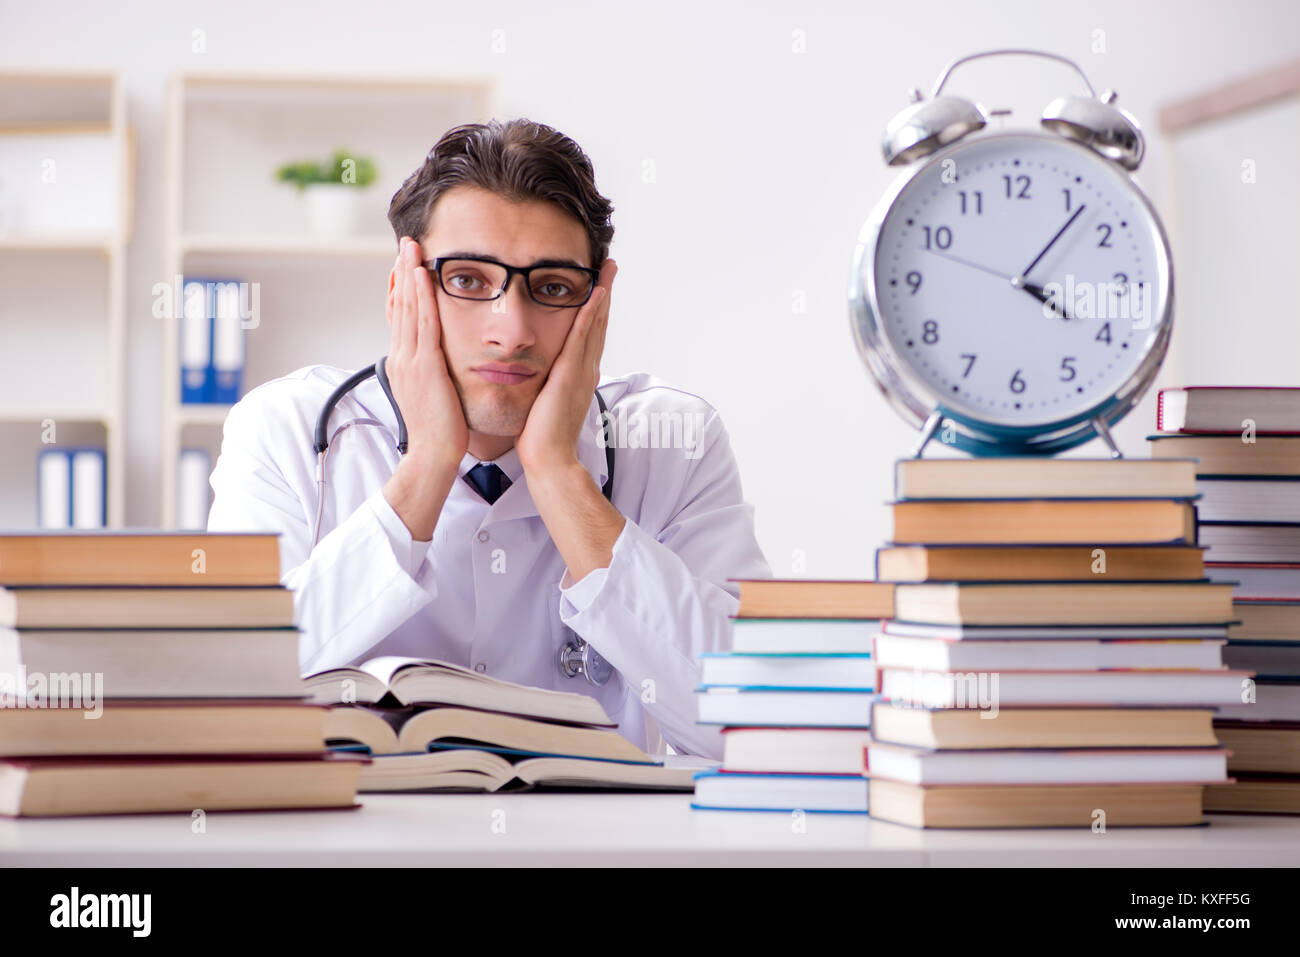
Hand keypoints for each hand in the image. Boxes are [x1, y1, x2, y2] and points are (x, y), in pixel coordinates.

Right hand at [385, 235, 468, 469]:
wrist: (433, 455)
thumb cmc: (439, 431)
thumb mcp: (432, 395)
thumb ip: (432, 374)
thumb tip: (439, 363)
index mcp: (403, 364)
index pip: (399, 318)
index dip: (400, 289)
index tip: (404, 266)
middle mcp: (401, 357)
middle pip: (399, 305)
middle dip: (401, 272)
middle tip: (405, 243)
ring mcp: (410, 360)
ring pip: (408, 308)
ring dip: (409, 274)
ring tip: (411, 247)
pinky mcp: (424, 365)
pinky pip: (423, 323)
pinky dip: (421, 296)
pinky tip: (422, 274)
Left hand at [516, 259, 617, 474]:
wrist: (549, 459)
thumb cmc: (540, 437)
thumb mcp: (544, 402)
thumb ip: (545, 385)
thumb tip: (535, 375)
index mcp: (579, 376)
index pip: (589, 335)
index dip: (595, 309)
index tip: (598, 287)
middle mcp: (586, 370)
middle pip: (598, 323)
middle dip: (605, 293)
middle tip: (610, 266)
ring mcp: (582, 371)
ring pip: (595, 324)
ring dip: (602, 294)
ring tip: (608, 269)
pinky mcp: (571, 374)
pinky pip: (582, 337)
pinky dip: (590, 314)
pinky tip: (595, 294)